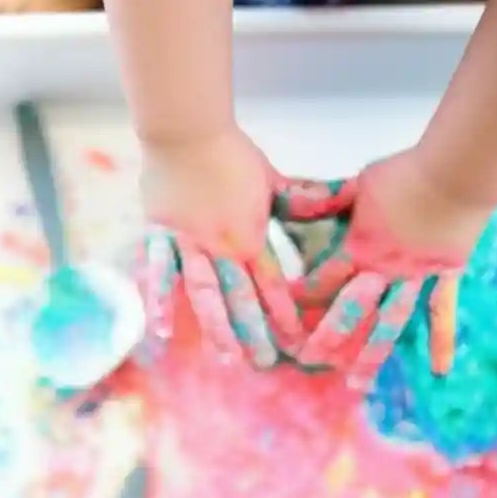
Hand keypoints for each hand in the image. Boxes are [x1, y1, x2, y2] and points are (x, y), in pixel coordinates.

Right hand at [139, 129, 302, 367]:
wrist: (187, 132)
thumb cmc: (231, 152)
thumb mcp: (271, 178)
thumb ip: (299, 200)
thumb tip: (336, 202)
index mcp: (251, 235)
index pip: (272, 284)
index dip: (283, 314)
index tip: (294, 342)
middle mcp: (222, 247)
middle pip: (241, 299)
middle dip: (253, 333)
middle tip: (263, 364)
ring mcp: (190, 245)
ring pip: (205, 294)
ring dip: (217, 329)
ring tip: (226, 358)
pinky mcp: (160, 236)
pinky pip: (160, 273)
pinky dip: (161, 301)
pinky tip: (162, 331)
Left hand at [276, 150, 492, 387]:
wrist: (456, 174)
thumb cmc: (405, 174)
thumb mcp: (358, 184)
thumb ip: (323, 199)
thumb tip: (284, 201)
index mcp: (359, 248)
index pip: (322, 280)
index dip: (301, 297)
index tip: (282, 316)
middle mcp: (384, 272)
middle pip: (350, 312)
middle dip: (326, 338)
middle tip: (307, 362)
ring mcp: (416, 280)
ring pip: (388, 324)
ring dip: (370, 355)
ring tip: (354, 384)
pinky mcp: (444, 278)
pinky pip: (441, 314)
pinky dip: (441, 342)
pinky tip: (439, 371)